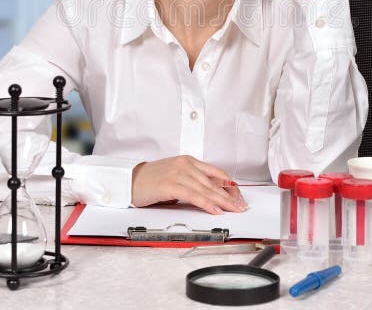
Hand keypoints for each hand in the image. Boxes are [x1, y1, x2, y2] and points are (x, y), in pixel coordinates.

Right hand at [131, 156, 246, 213]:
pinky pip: (194, 195)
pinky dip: (207, 203)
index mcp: (189, 161)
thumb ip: (193, 183)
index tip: (239, 197)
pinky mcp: (171, 184)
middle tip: (241, 206)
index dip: (230, 186)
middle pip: (214, 182)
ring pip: (207, 189)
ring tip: (234, 210)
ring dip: (223, 201)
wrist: (129, 181)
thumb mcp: (176, 177)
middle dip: (231, 196)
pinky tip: (215, 210)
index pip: (217, 173)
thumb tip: (212, 194)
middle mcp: (186, 164)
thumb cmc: (151, 181)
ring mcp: (178, 173)